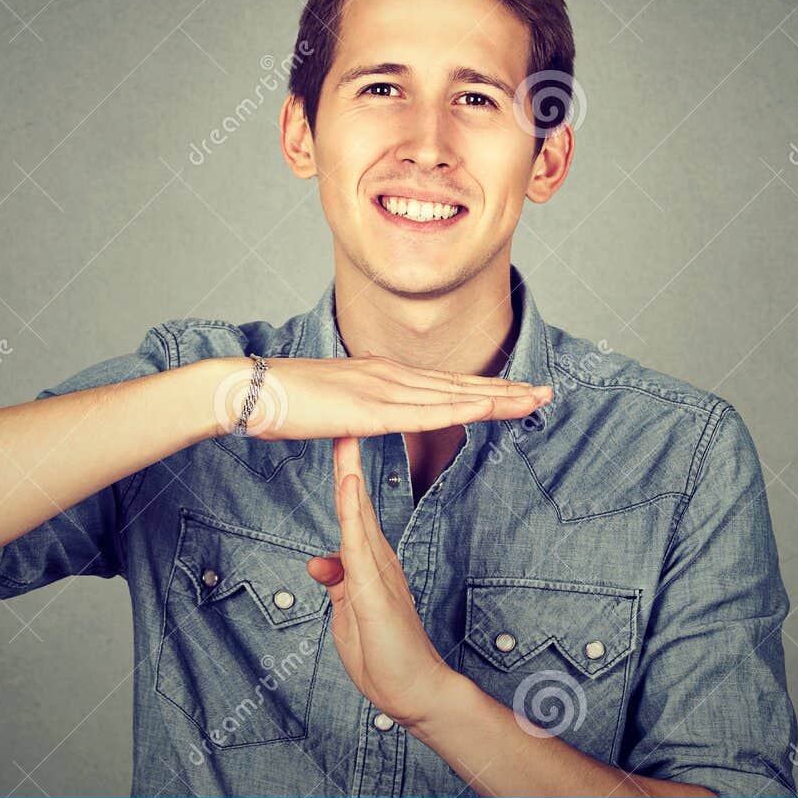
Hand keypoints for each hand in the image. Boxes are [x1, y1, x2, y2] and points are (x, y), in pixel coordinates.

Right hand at [207, 353, 551, 440]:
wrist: (250, 390)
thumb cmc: (282, 402)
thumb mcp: (331, 408)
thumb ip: (355, 414)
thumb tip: (365, 422)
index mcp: (382, 375)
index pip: (445, 383)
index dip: (485, 388)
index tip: (518, 392)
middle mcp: (390, 375)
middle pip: (460, 384)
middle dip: (506, 389)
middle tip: (547, 392)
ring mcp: (382, 388)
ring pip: (453, 394)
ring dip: (496, 398)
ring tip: (534, 400)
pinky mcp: (369, 408)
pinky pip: (424, 411)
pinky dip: (461, 409)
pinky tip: (487, 409)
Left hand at [305, 435, 460, 727]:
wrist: (416, 691)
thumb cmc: (384, 656)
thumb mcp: (348, 614)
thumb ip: (336, 584)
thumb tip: (318, 562)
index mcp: (369, 561)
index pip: (352, 507)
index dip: (343, 471)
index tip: (335, 435)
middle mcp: (376, 557)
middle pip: (357, 499)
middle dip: (348, 457)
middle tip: (340, 413)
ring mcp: (377, 570)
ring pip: (358, 512)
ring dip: (349, 473)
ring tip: (344, 432)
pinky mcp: (374, 589)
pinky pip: (359, 543)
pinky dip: (352, 511)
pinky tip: (349, 483)